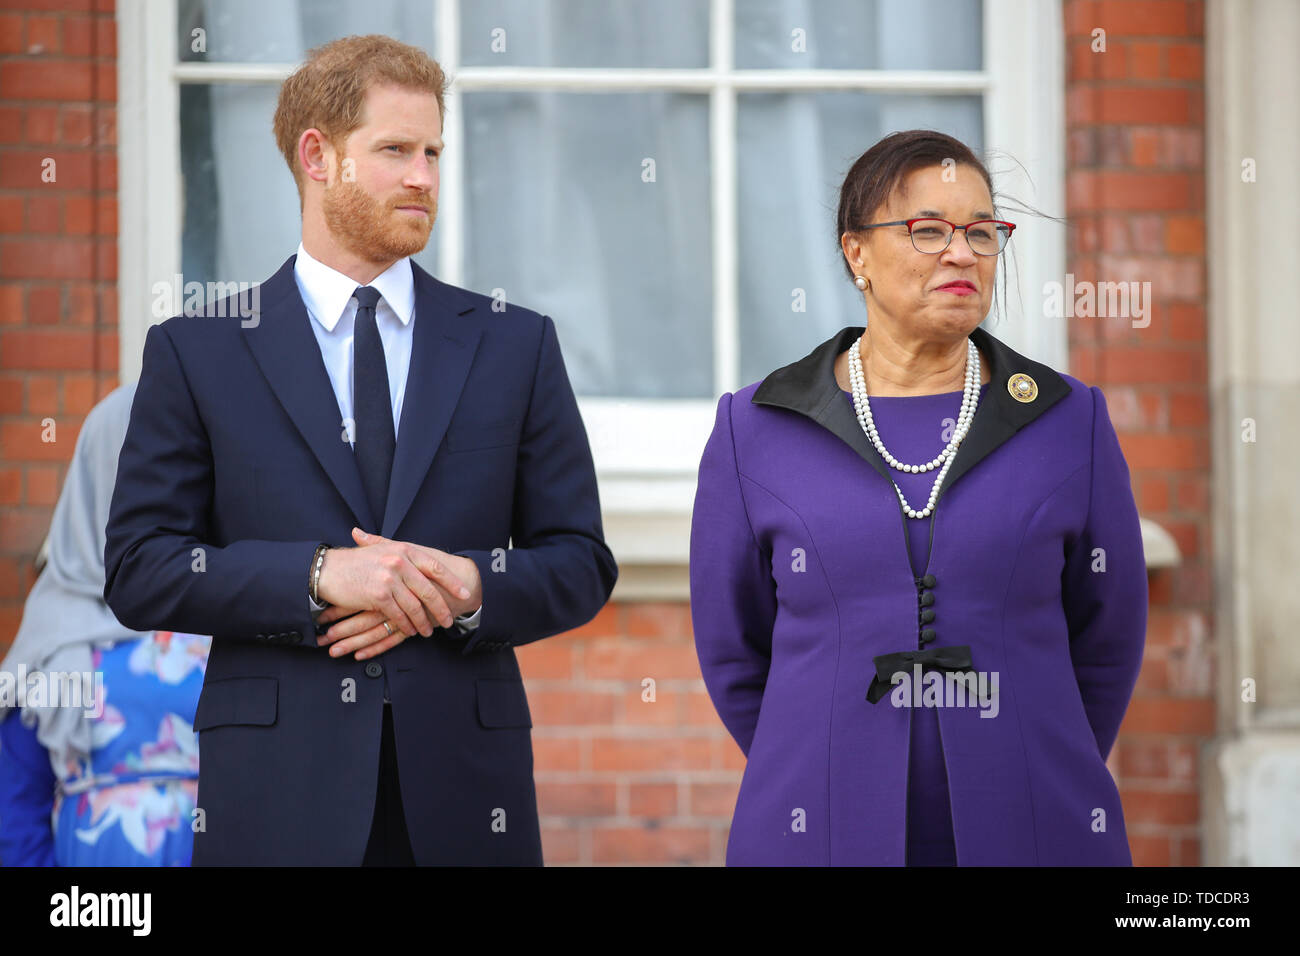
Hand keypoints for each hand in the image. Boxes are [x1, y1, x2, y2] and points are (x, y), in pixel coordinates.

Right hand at [315, 529, 482, 659]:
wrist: (328, 571)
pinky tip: (410, 631)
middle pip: (429, 590)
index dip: (452, 582)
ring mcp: (390, 579)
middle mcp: (400, 562)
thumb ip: (404, 554)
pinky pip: (399, 615)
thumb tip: (430, 558)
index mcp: (404, 549)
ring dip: (424, 621)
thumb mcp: (382, 550)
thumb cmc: (356, 562)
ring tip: (429, 630)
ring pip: (415, 606)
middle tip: (449, 620)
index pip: (435, 567)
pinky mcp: (379, 596)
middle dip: (441, 608)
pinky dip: (406, 626)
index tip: (464, 594)